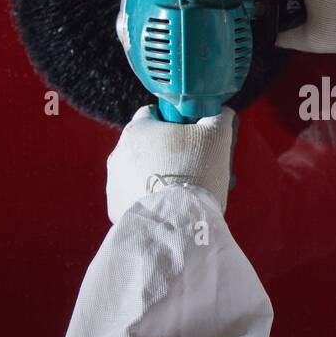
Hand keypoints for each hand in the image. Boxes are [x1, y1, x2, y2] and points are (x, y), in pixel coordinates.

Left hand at [106, 105, 237, 220]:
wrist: (177, 224)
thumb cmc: (195, 174)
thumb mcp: (217, 136)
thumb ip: (218, 117)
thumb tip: (221, 112)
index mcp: (138, 129)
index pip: (155, 113)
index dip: (177, 122)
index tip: (193, 137)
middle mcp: (118, 152)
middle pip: (149, 145)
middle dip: (172, 154)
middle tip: (197, 169)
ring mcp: (114, 182)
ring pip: (142, 172)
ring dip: (161, 177)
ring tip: (186, 193)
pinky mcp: (115, 208)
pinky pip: (135, 197)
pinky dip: (151, 200)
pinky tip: (170, 208)